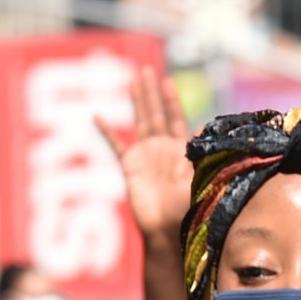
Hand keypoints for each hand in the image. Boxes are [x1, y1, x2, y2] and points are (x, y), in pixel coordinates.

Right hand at [99, 65, 192, 243]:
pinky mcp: (130, 166)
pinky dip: (107, 131)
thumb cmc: (189, 207)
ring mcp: (145, 156)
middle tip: (146, 71)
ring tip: (133, 80)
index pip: (176, 118)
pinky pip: (116, 145)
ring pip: (140, 121)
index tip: (168, 81)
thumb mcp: (201, 176)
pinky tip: (98, 117)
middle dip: (152, 92)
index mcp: (182, 150)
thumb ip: (201, 152)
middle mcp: (163, 149)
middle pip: (156, 113)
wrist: (168, 228)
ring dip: (137, 101)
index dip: (172, 100)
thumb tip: (202, 128)